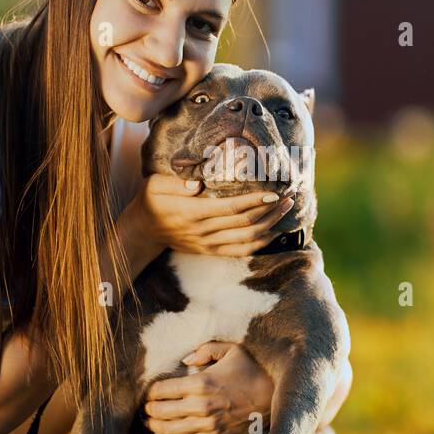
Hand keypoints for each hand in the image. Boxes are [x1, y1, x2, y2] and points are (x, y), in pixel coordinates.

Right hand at [123, 174, 294, 257]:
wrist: (144, 230)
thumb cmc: (151, 201)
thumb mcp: (155, 185)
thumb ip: (176, 184)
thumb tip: (198, 182)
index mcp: (192, 213)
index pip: (230, 208)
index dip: (254, 201)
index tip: (273, 192)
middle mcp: (203, 231)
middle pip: (245, 223)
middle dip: (270, 210)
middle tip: (289, 196)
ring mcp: (209, 244)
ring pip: (247, 239)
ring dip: (270, 224)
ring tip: (287, 208)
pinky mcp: (211, 251)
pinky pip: (241, 251)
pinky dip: (261, 243)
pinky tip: (274, 230)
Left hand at [142, 341, 274, 433]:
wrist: (278, 397)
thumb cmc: (255, 369)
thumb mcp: (233, 349)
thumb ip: (206, 349)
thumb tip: (186, 359)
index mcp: (202, 382)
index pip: (162, 390)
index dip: (150, 391)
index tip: (147, 390)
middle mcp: (201, 406)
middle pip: (161, 411)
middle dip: (148, 410)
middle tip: (143, 407)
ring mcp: (209, 425)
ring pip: (169, 430)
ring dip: (154, 427)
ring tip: (147, 423)